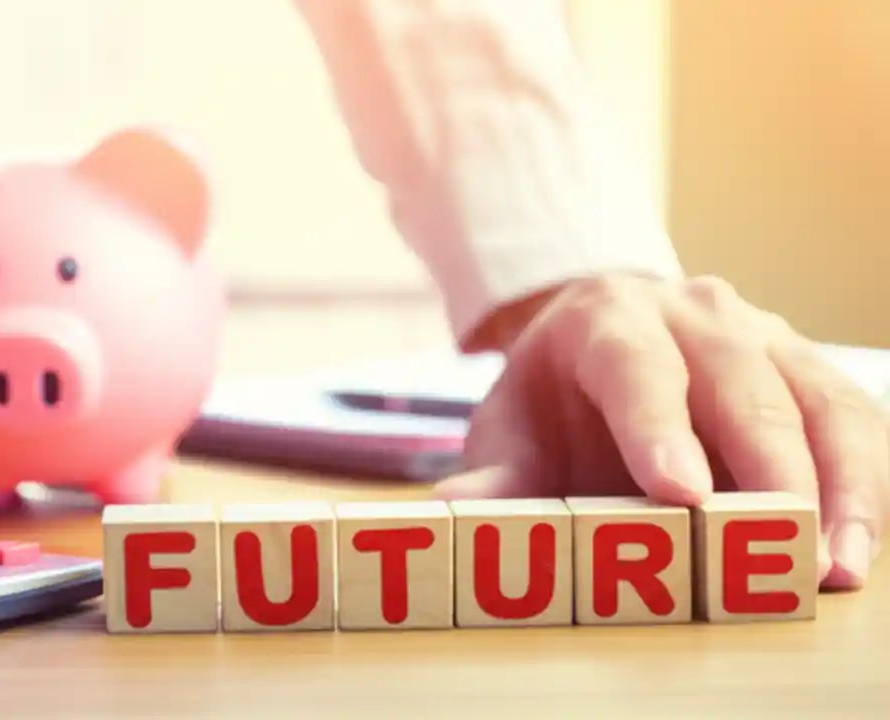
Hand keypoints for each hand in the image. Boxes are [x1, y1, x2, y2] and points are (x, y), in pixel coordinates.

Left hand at [438, 273, 887, 588]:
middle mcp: (694, 313)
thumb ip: (494, 473)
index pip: (635, 367)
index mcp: (607, 318)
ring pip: (815, 399)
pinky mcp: (807, 368)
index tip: (682, 495)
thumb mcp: (510, 426)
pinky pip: (851, 416)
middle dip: (766, 469)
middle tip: (778, 546)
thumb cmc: (556, 399)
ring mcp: (763, 334)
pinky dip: (865, 479)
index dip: (659, 429)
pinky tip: (861, 540)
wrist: (606, 341)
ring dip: (837, 483)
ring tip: (836, 563)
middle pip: (740, 384)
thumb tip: (452, 511)